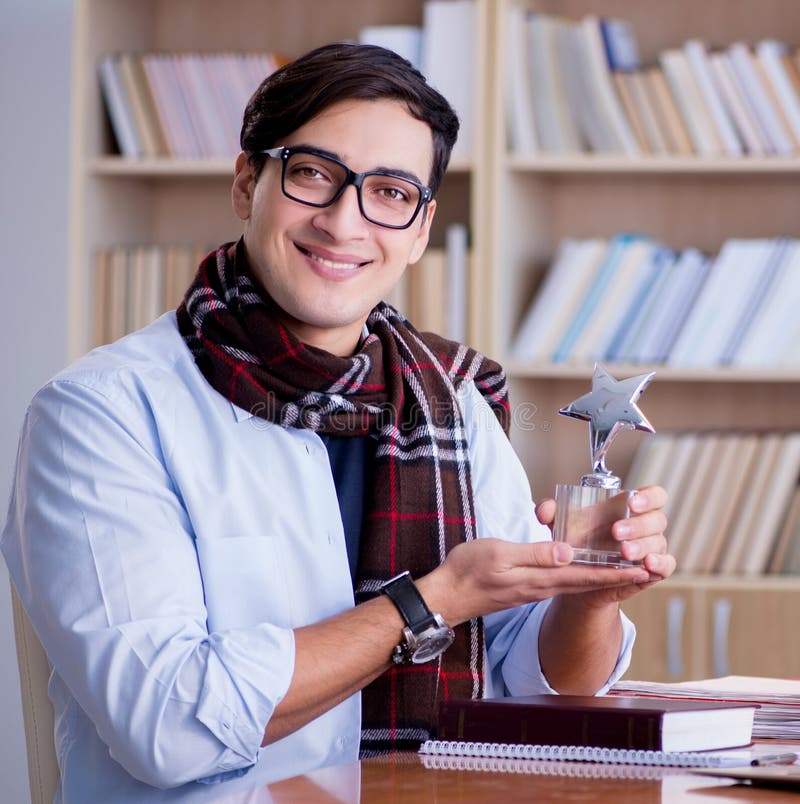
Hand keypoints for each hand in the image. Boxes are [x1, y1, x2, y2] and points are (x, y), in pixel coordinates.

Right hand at [416, 536, 652, 626]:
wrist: (446, 596)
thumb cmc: (468, 571)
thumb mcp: (499, 554)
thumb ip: (534, 554)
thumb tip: (568, 551)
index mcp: (539, 578)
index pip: (587, 576)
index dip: (617, 573)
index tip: (645, 569)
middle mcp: (542, 587)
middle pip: (588, 581)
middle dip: (619, 575)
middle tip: (649, 569)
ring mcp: (534, 589)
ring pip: (577, 581)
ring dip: (604, 575)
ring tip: (627, 567)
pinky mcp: (526, 587)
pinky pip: (562, 581)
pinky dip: (583, 575)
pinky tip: (586, 568)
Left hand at [536, 484, 674, 607]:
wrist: (580, 575)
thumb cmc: (577, 542)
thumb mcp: (563, 525)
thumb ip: (552, 512)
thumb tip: (545, 509)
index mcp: (630, 508)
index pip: (655, 495)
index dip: (648, 497)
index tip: (631, 502)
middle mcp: (646, 526)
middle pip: (658, 519)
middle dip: (638, 525)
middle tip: (616, 532)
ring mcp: (652, 547)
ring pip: (659, 542)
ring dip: (642, 546)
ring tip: (624, 552)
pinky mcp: (654, 569)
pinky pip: (666, 565)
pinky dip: (659, 564)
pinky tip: (645, 565)